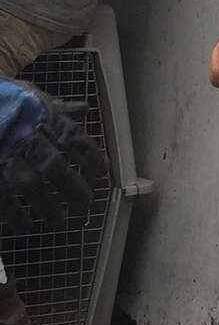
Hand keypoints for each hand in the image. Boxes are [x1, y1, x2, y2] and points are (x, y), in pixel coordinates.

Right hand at [0, 78, 108, 232]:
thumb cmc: (6, 100)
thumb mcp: (32, 98)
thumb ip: (58, 108)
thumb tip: (83, 108)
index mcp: (44, 119)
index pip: (75, 139)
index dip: (91, 157)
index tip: (102, 174)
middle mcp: (28, 137)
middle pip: (55, 167)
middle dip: (73, 189)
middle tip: (85, 207)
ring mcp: (6, 153)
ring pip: (30, 184)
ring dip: (46, 206)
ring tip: (58, 222)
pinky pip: (1, 193)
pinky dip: (13, 213)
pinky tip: (23, 227)